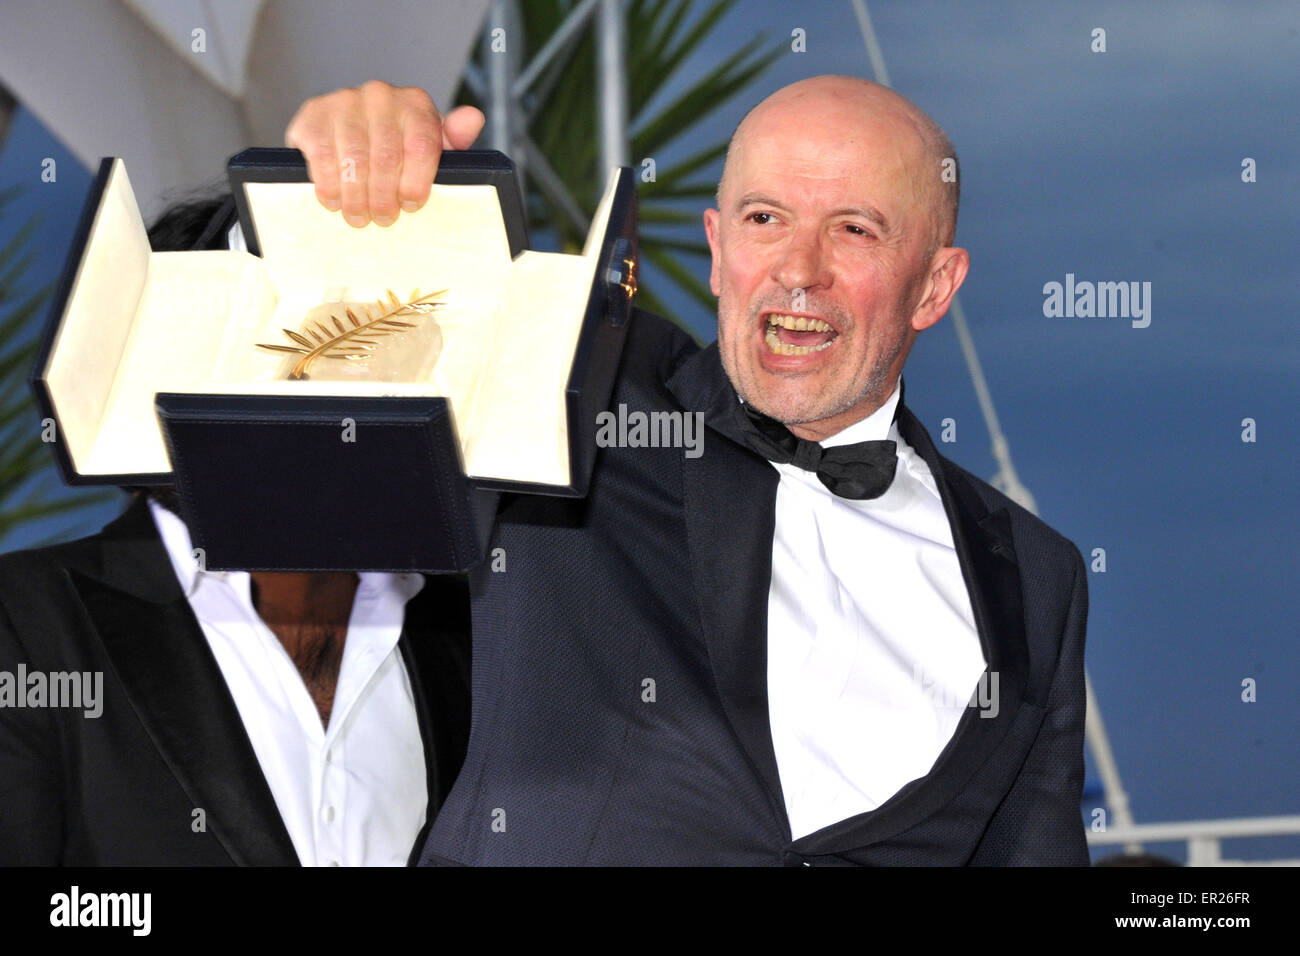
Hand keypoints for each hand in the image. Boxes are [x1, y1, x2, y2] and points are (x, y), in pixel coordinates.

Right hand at [285, 80, 484, 227]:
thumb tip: (473, 118)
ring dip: (356, 197)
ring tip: (359, 218)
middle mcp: (380, 94)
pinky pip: (322, 157)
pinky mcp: (314, 114)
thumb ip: (453, 140)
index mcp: (415, 104)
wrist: (347, 133)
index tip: (411, 205)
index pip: (421, 146)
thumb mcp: (431, 148)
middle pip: (386, 157)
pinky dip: (329, 185)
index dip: (416, 182)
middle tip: (383, 220)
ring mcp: (344, 101)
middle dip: (384, 197)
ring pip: (353, 160)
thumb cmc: (398, 148)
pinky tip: (334, 201)